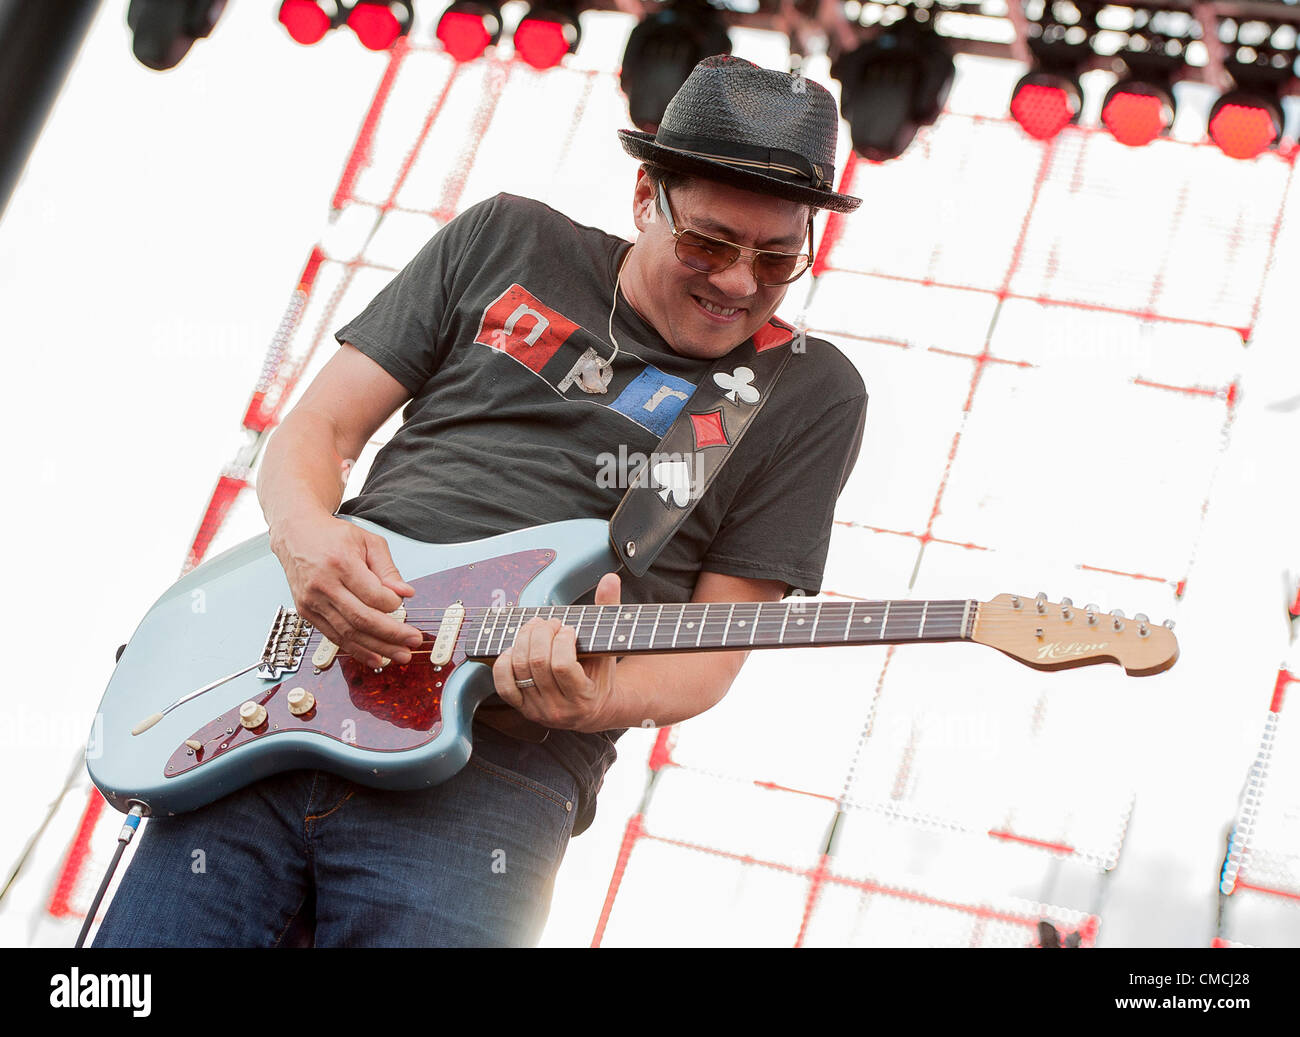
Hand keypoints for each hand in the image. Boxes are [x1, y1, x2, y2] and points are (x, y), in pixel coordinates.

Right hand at [269, 512, 423, 668]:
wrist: (297, 535)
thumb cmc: (332, 536)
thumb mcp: (368, 542)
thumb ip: (388, 569)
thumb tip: (405, 594)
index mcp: (340, 563)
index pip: (373, 595)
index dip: (393, 604)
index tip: (404, 603)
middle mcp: (323, 585)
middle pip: (361, 619)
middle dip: (391, 634)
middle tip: (413, 641)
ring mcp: (312, 601)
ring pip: (348, 633)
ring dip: (377, 648)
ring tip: (400, 654)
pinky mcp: (307, 612)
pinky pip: (334, 637)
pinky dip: (356, 650)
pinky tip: (375, 656)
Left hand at [492, 572, 620, 731]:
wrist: (592, 710)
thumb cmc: (601, 675)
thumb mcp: (609, 647)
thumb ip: (609, 611)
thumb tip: (610, 579)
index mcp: (584, 697)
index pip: (563, 666)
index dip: (562, 640)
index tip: (568, 630)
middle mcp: (558, 709)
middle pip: (538, 663)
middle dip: (541, 634)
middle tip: (550, 624)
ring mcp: (537, 709)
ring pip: (519, 668)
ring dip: (524, 640)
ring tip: (536, 629)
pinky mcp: (521, 707)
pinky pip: (503, 684)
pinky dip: (504, 661)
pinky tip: (516, 648)